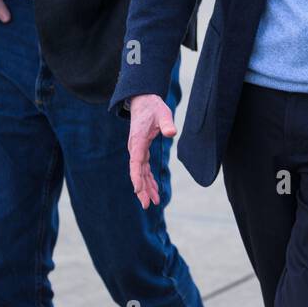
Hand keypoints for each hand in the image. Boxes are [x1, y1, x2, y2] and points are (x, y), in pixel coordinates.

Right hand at [127, 94, 175, 208]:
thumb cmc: (153, 107)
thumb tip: (172, 133)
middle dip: (142, 189)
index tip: (138, 189)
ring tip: (154, 202)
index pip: (136, 161)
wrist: (144, 101)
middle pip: (137, 172)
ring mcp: (138, 150)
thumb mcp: (162, 113)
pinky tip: (155, 191)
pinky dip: (149, 180)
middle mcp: (135, 148)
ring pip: (141, 173)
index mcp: (138, 140)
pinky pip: (144, 169)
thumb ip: (166, 123)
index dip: (137, 176)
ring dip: (146, 188)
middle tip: (147, 204)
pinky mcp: (142, 151)